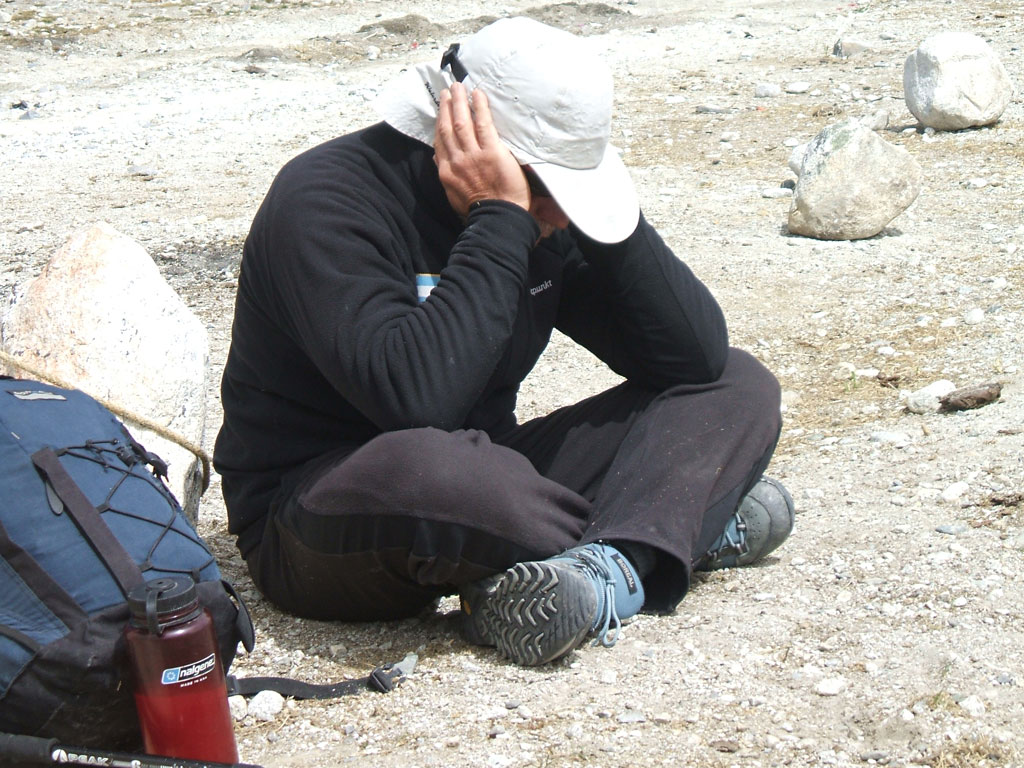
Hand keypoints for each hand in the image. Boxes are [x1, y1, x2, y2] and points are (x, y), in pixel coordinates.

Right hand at [434, 82, 529, 217]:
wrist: (498, 219)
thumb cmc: (481, 211)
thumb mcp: (455, 196)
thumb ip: (447, 176)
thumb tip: (437, 159)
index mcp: (447, 172)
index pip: (440, 142)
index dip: (440, 123)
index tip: (441, 110)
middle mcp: (457, 161)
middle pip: (448, 128)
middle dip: (447, 107)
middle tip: (448, 91)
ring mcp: (473, 155)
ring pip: (462, 123)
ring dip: (459, 102)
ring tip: (458, 87)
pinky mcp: (492, 152)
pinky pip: (483, 124)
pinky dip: (479, 108)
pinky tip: (477, 95)